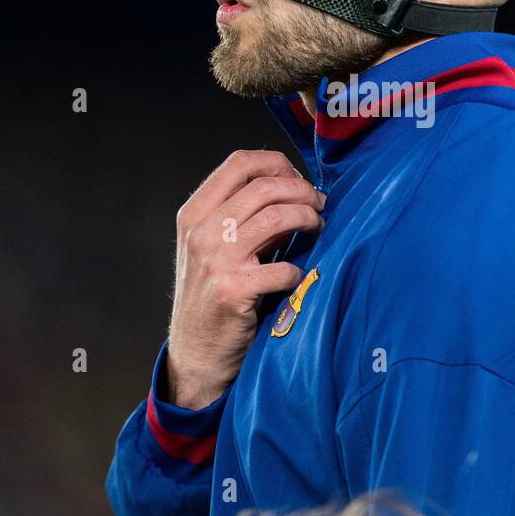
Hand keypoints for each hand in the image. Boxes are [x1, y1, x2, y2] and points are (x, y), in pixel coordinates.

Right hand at [166, 150, 325, 408]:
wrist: (196, 353)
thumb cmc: (212, 295)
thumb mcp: (214, 248)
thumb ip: (244, 217)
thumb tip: (294, 190)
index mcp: (194, 213)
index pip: (240, 163)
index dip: (278, 163)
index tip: (299, 179)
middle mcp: (201, 232)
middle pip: (265, 186)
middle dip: (303, 191)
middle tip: (320, 204)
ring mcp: (215, 261)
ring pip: (277, 217)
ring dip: (308, 218)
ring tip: (319, 228)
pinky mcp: (233, 292)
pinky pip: (283, 268)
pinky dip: (299, 269)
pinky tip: (298, 276)